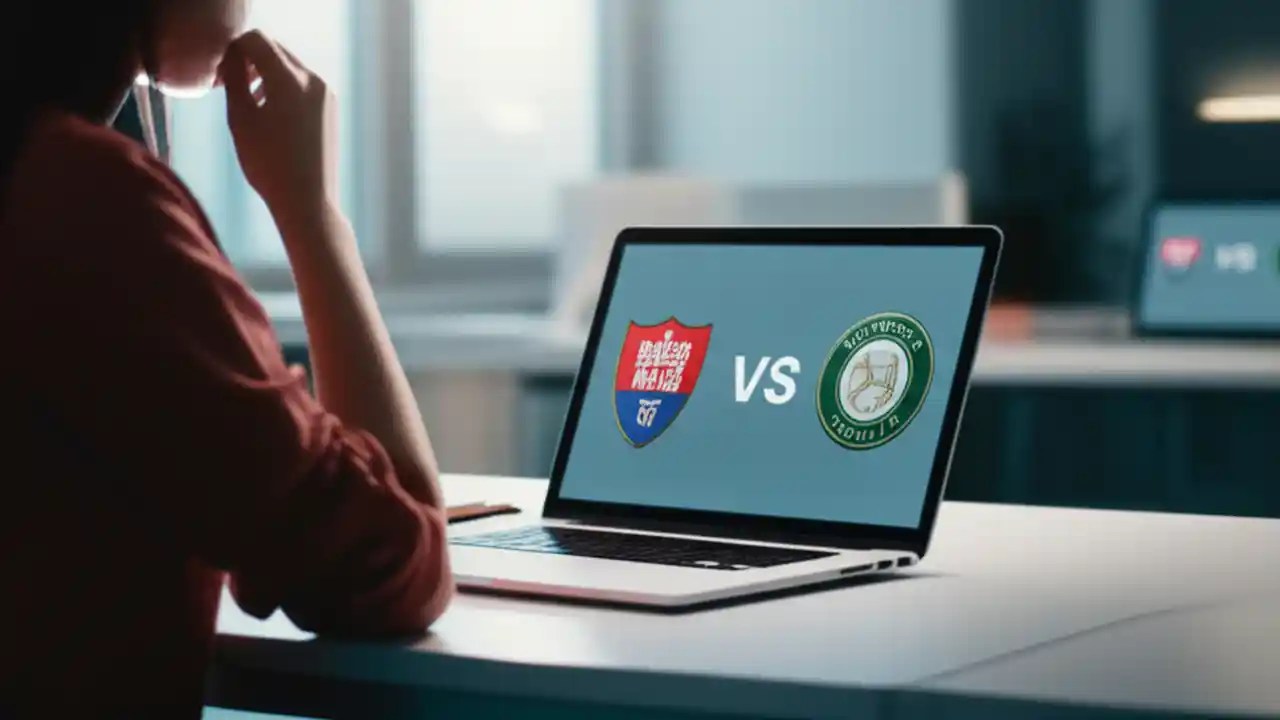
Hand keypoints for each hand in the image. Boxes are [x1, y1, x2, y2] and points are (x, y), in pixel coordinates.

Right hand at [220, 30, 338, 227]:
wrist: (307, 200)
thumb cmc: (268, 163)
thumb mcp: (241, 118)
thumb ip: (234, 78)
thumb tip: (231, 55)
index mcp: (290, 78)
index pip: (256, 40)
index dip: (233, 51)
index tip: (221, 75)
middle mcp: (313, 79)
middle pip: (275, 50)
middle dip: (250, 61)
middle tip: (230, 86)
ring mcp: (326, 93)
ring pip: (289, 66)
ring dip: (266, 74)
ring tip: (251, 102)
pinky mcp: (331, 108)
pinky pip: (303, 84)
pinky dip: (284, 88)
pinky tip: (272, 114)